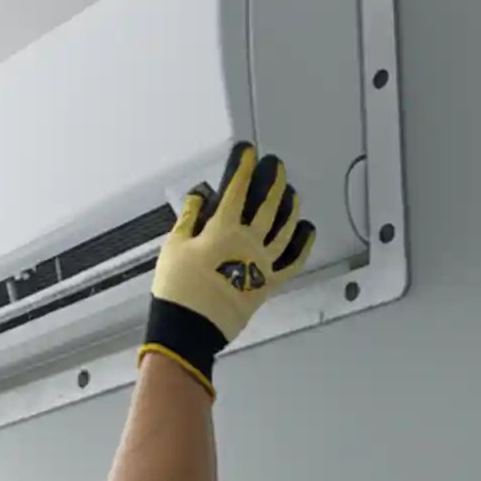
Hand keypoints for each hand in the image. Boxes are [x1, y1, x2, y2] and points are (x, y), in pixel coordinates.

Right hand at [140, 142, 315, 396]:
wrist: (188, 328)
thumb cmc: (177, 287)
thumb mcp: (173, 247)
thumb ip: (189, 218)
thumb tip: (200, 196)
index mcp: (222, 230)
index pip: (237, 190)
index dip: (243, 168)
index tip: (248, 152)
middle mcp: (248, 242)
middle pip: (267, 206)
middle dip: (273, 182)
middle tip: (277, 167)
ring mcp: (262, 264)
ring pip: (285, 229)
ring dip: (290, 208)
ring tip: (293, 193)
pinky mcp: (267, 284)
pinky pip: (292, 262)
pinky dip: (302, 245)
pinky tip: (307, 230)